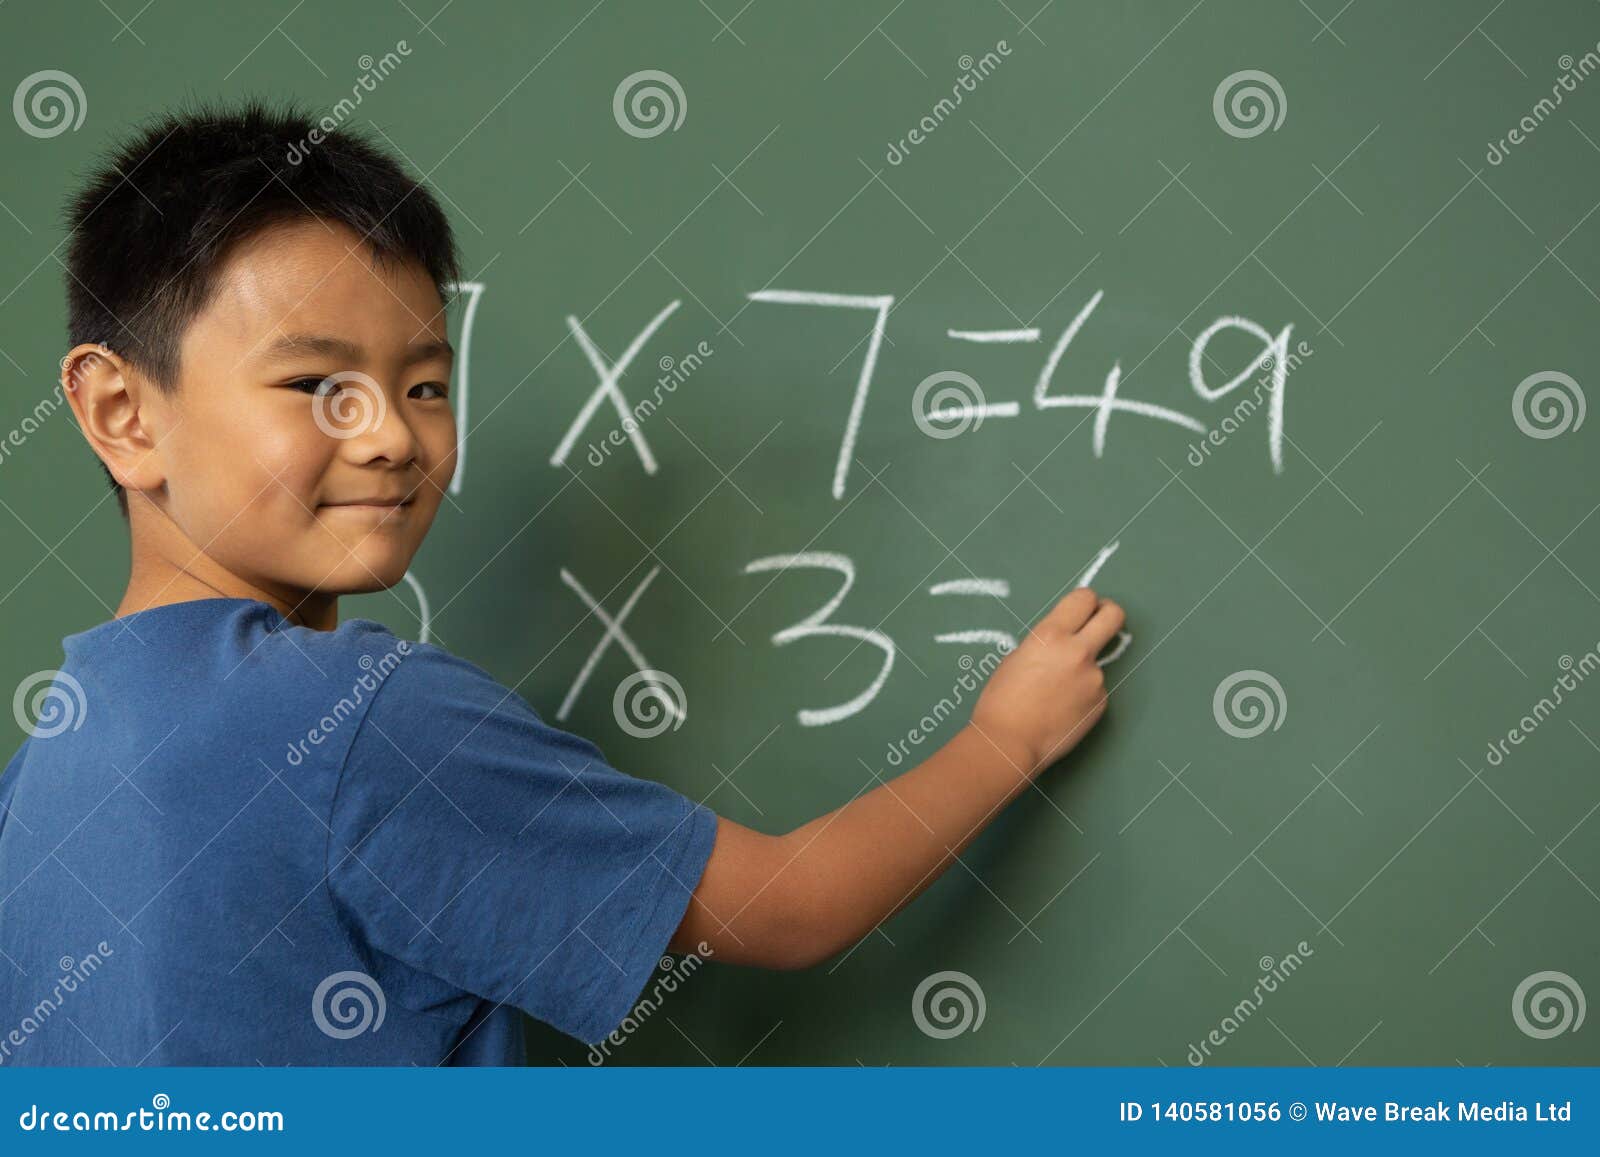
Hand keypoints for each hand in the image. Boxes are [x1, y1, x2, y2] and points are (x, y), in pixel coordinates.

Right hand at [968, 587, 1123, 772]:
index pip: (1085, 598)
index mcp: (1051, 635)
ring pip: (1097, 661)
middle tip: (1100, 621)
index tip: (1083, 610)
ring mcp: (1095, 679)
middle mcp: (1079, 652)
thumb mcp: (1017, 658)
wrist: (1010, 744)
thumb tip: (1063, 643)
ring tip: (1055, 693)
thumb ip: (1046, 644)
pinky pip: (1095, 689)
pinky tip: (1062, 710)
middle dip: (1108, 612)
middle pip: (1114, 616)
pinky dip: (1082, 695)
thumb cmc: (1001, 701)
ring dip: (1083, 668)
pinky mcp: (1101, 703)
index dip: (1085, 601)